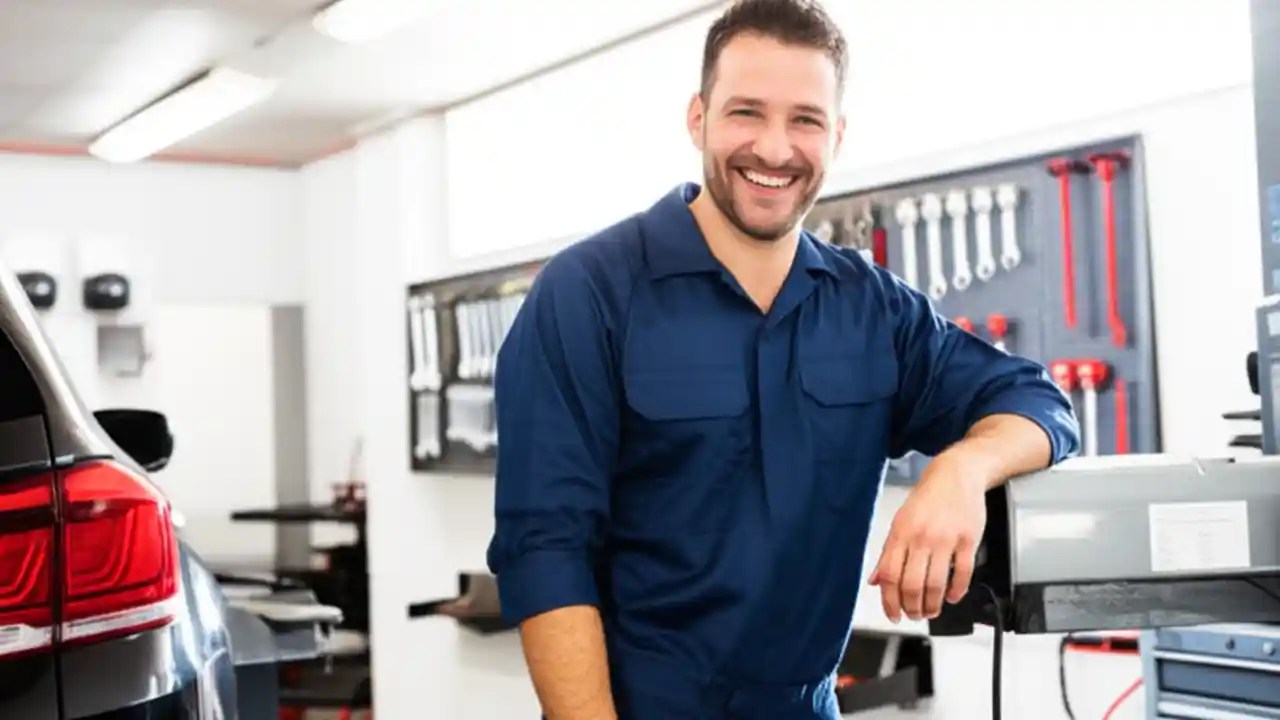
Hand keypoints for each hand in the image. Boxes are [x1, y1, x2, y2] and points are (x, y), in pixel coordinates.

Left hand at [868, 454, 987, 622]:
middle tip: (914, 615)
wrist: (956, 475)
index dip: (889, 601)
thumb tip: (875, 581)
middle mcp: (921, 537)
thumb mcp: (899, 522)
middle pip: (912, 584)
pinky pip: (962, 573)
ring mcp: (945, 539)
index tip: (892, 614)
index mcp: (900, 533)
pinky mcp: (968, 540)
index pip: (889, 575)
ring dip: (933, 604)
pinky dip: (957, 591)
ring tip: (931, 611)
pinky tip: (953, 597)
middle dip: (912, 608)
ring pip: (936, 583)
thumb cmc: (927, 498)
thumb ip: (887, 553)